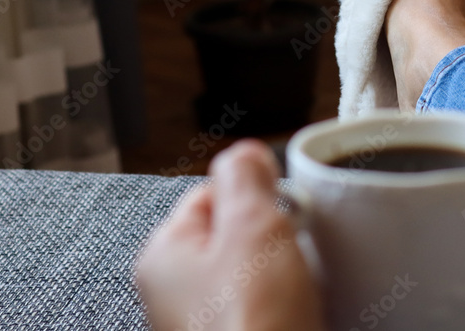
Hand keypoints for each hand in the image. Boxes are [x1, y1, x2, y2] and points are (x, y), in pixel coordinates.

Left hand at [137, 140, 325, 330]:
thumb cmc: (252, 322)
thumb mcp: (252, 225)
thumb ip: (246, 178)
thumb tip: (245, 152)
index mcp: (163, 254)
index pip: (209, 193)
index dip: (254, 194)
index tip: (284, 206)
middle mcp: (173, 293)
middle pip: (234, 235)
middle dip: (273, 235)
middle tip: (295, 247)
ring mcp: (202, 325)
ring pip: (254, 274)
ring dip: (284, 273)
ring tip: (301, 286)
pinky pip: (265, 309)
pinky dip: (286, 306)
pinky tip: (300, 315)